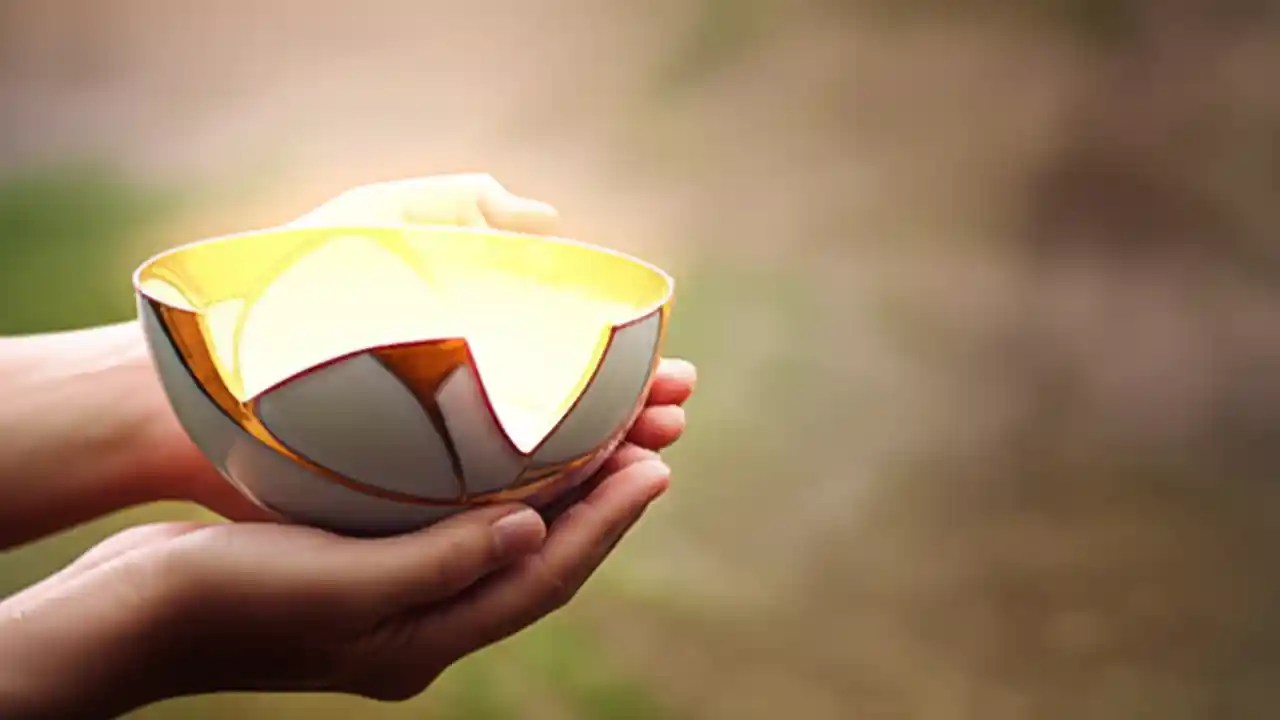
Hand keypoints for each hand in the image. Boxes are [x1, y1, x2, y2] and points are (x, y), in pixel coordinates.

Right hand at [0, 456, 672, 716]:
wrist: (133, 613)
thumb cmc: (228, 598)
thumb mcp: (342, 584)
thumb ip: (441, 562)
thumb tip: (535, 529)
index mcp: (427, 641)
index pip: (544, 579)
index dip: (607, 524)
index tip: (657, 467)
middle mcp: (427, 624)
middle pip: (541, 559)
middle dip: (603, 502)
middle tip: (656, 439)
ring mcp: (400, 596)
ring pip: (507, 536)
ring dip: (563, 487)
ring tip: (612, 435)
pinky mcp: (372, 564)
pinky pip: (462, 523)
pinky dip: (501, 485)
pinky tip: (518, 448)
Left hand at [160, 173, 691, 520]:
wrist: (197, 382)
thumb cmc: (283, 293)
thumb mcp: (375, 223)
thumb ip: (458, 207)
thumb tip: (547, 216)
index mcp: (464, 348)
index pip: (565, 369)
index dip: (625, 375)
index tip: (672, 373)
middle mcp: (458, 416)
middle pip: (565, 425)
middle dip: (628, 422)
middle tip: (676, 417)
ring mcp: (433, 472)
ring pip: (540, 479)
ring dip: (601, 471)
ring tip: (650, 459)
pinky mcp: (403, 517)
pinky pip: (488, 520)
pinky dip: (540, 517)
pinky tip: (578, 510)